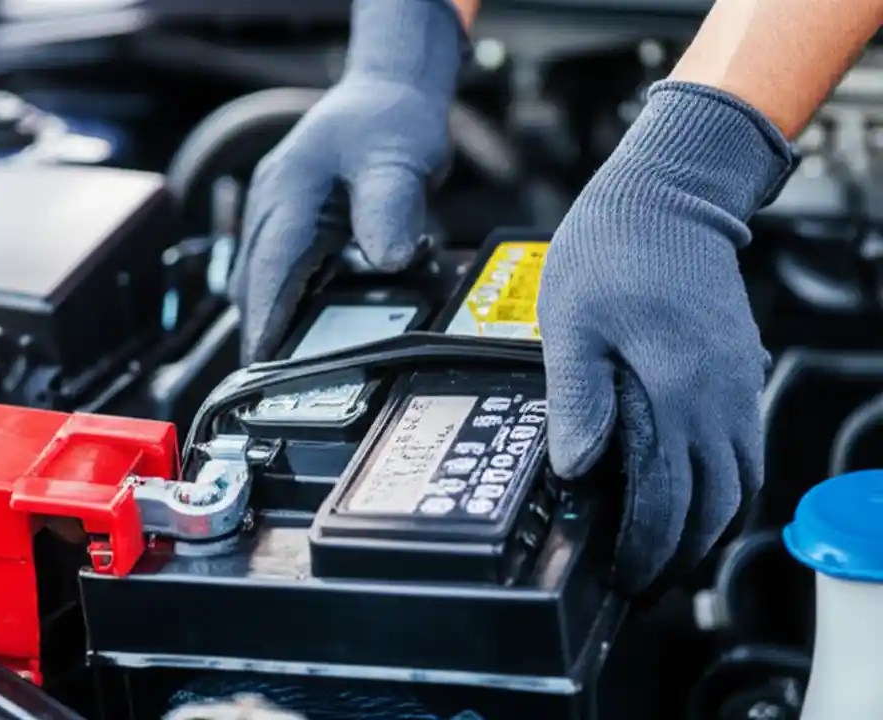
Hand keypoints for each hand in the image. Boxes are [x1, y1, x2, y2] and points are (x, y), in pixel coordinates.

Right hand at [231, 0, 465, 362]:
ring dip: (270, 315)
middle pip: (253, 279)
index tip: (261, 363)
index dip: (265, 318)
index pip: (271, 264)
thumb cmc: (391, 119)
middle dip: (260, 330)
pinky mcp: (288, 218)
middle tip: (272, 383)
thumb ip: (390, 207)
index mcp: (290, 188)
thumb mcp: (398, 160)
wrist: (388, 91)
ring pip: (258, 276)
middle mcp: (273, 200)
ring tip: (288, 363)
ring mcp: (275, 209)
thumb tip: (387, 258)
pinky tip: (307, 321)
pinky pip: (276, 266)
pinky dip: (285, 296)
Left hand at [538, 82, 796, 595]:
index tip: (630, 575)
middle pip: (719, 502)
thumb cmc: (614, 245)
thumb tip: (574, 467)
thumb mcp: (571, 323)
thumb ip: (577, 399)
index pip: (673, 498)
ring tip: (671, 547)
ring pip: (742, 479)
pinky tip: (694, 489)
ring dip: (711, 521)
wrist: (668, 191)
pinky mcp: (738, 367)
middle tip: (648, 578)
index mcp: (677, 389)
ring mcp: (736, 380)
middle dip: (685, 550)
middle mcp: (719, 394)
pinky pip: (744, 445)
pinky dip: (725, 482)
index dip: (652, 547)